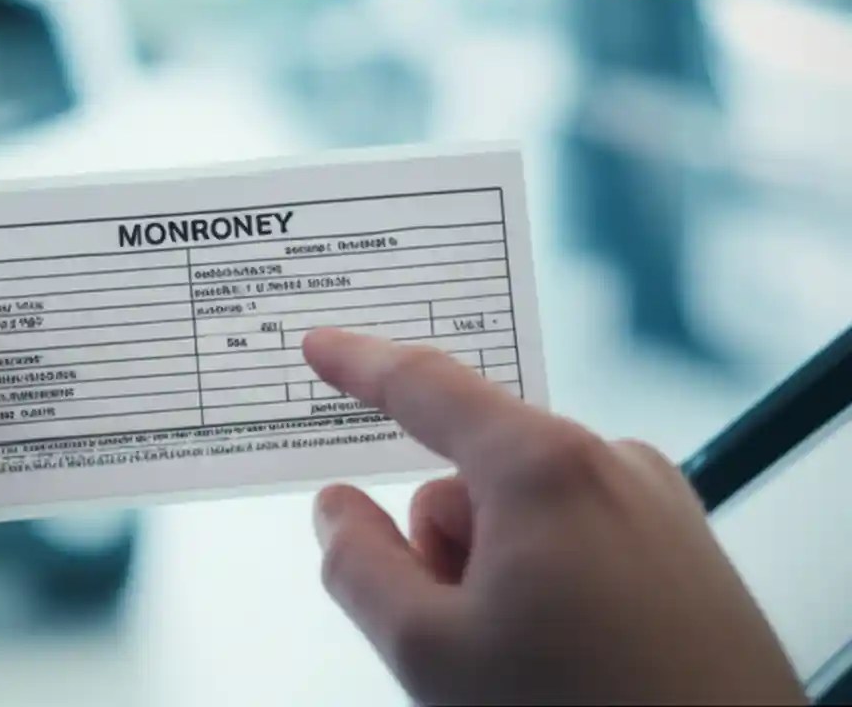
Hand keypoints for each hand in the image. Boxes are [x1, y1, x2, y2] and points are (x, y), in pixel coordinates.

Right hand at [303, 328, 804, 704]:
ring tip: (528, 657)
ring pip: (521, 510)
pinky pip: (577, 532)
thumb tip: (336, 509)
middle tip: (463, 635)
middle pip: (470, 475)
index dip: (361, 365)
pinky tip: (571, 650)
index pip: (426, 389)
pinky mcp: (682, 543)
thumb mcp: (431, 653)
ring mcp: (654, 502)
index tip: (321, 345)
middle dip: (443, 543)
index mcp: (542, 467)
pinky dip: (549, 576)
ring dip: (495, 569)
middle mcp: (607, 463)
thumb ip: (359, 567)